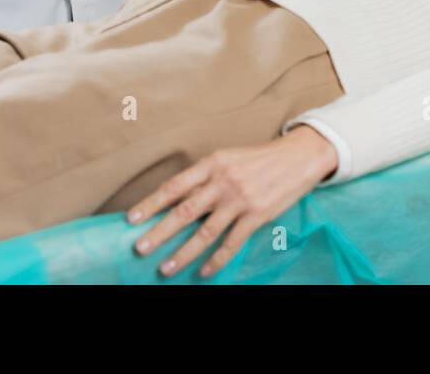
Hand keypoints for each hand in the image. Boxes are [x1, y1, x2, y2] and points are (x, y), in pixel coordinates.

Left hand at [128, 125, 337, 278]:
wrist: (298, 157)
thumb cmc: (258, 159)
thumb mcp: (228, 159)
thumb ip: (205, 177)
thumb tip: (177, 199)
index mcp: (213, 163)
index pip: (175, 186)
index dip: (152, 203)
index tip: (132, 219)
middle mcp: (224, 181)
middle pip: (185, 211)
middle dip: (160, 232)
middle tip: (140, 248)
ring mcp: (240, 199)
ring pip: (205, 232)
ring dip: (184, 253)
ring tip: (166, 268)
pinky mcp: (257, 215)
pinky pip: (232, 242)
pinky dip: (217, 260)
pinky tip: (205, 271)